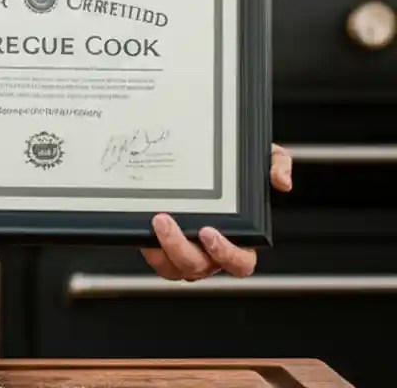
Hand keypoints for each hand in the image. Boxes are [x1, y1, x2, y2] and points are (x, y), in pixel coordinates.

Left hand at [140, 143, 292, 280]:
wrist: (198, 162)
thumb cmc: (236, 170)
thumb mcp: (261, 157)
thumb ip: (278, 163)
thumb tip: (282, 181)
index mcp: (239, 241)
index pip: (239, 263)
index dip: (225, 253)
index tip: (209, 232)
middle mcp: (211, 254)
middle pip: (198, 268)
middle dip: (180, 249)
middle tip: (166, 222)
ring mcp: (185, 254)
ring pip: (173, 268)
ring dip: (162, 248)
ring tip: (155, 220)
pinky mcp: (162, 248)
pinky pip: (154, 258)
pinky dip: (148, 245)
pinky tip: (143, 223)